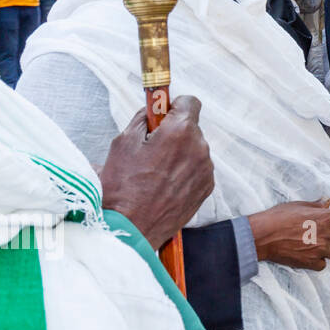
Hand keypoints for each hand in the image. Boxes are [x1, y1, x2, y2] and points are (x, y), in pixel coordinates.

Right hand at [98, 96, 214, 249]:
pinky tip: (164, 185)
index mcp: (181, 131)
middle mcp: (200, 147)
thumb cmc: (122, 185)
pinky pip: (197, 169)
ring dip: (179, 154)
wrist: (130, 227)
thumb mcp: (122, 142)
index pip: (190, 102)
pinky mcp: (207, 187)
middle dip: (173, 133)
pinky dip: (184, 172)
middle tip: (151, 149)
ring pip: (194, 149)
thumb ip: (143, 119)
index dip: (173, 106)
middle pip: (190, 127)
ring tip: (155, 172)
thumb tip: (153, 110)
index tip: (162, 115)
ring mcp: (206, 169)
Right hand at [248, 198, 329, 270]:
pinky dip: (319, 261)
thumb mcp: (299, 205)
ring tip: (322, 245)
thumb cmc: (279, 217)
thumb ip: (316, 205)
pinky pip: (323, 264)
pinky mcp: (310, 262)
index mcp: (326, 217)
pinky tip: (313, 256)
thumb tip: (327, 201)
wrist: (264, 235)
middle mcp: (326, 234)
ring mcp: (319, 249)